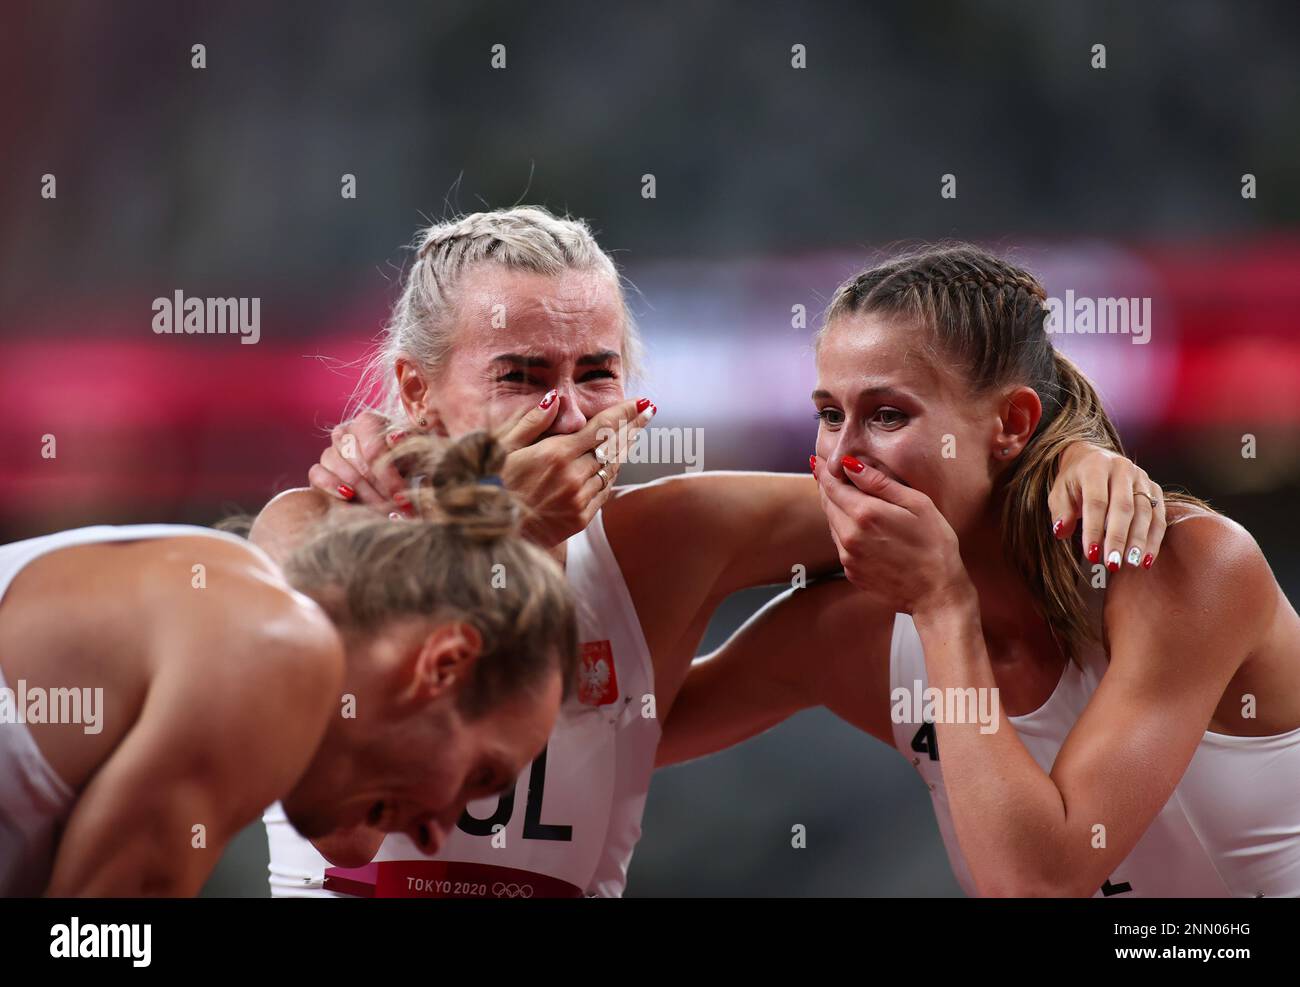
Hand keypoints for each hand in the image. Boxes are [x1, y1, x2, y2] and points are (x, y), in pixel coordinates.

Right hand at [307, 410, 406, 509]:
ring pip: (343, 471)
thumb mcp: (410, 453)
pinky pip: (318, 475)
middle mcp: (344, 432)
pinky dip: (333, 487)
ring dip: (365, 495)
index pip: (373, 448)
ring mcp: (329, 450)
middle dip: (380, 490)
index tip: (401, 495)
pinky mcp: (317, 470)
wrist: (387, 483)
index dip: (388, 475)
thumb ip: (406, 443)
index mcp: (367, 422)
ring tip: (383, 511)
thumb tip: (396, 437)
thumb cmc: (402, 464)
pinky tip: (349, 497)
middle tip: (396, 509)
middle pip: (359, 463)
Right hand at [500, 393, 656, 547]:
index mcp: (555, 454)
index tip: (643, 403)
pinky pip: (604, 492)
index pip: (602, 428)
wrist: (487, 530)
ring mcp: (578, 499)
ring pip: (611, 470)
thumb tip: (556, 399)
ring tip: (633, 434)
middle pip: (613, 447)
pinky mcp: (579, 519)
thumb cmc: (490, 483)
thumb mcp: (502, 446)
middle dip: (632, 427)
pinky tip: (615, 464)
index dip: (625, 413)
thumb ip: (532, 422)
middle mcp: (572, 476)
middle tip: (647, 412)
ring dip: (624, 451)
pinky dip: (611, 475)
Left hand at [812, 454, 971, 614]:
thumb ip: (880, 483)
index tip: (818, 460)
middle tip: (828, 472)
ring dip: (836, 508)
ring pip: (832, 523)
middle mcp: (849, 536)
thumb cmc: (934, 545)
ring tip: (846, 496)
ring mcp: (847, 556)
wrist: (936, 593)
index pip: (832, 485)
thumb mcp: (916, 504)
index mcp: (864, 514)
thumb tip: (850, 465)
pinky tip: (860, 526)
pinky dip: (844, 530)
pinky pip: (840, 544)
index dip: (824, 471)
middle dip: (828, 486)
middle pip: (828, 503)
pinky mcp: (850, 572)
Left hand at [1048, 443, 1165, 570]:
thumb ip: (1060, 511)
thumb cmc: (1074, 481)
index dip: (1094, 529)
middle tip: (1113, 563)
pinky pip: (1158, 516)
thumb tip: (1061, 531)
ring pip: (1145, 512)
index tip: (1091, 554)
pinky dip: (1153, 539)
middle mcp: (1122, 468)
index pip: (1096, 501)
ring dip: (1139, 541)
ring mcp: (1141, 477)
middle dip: (1118, 538)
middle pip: (1123, 506)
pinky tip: (1145, 559)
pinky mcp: (1154, 488)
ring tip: (1131, 563)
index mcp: (1096, 466)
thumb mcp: (1059, 492)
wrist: (1093, 458)